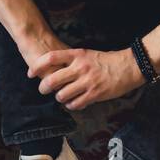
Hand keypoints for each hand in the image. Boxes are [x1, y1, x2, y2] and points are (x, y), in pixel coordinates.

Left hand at [29, 47, 143, 109]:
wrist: (129, 66)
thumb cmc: (106, 61)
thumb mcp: (87, 54)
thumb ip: (71, 61)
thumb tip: (54, 69)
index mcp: (77, 55)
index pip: (50, 58)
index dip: (37, 66)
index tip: (30, 73)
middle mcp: (80, 68)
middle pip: (52, 80)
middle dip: (44, 88)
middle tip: (44, 90)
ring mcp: (87, 82)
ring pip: (62, 95)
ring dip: (59, 98)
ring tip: (62, 96)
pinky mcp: (95, 94)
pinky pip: (75, 104)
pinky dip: (71, 105)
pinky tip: (74, 102)